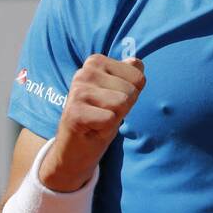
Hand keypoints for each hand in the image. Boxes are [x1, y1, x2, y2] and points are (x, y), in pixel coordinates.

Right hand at [39, 55, 144, 192]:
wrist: (75, 150)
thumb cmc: (101, 118)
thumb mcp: (120, 93)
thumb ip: (130, 75)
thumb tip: (137, 62)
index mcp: (96, 62)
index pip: (138, 77)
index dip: (131, 96)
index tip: (112, 102)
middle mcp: (84, 72)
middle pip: (131, 91)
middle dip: (123, 108)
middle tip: (105, 114)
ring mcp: (77, 91)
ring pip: (122, 103)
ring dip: (114, 118)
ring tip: (99, 120)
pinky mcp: (74, 112)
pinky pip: (110, 119)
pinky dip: (105, 129)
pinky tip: (92, 129)